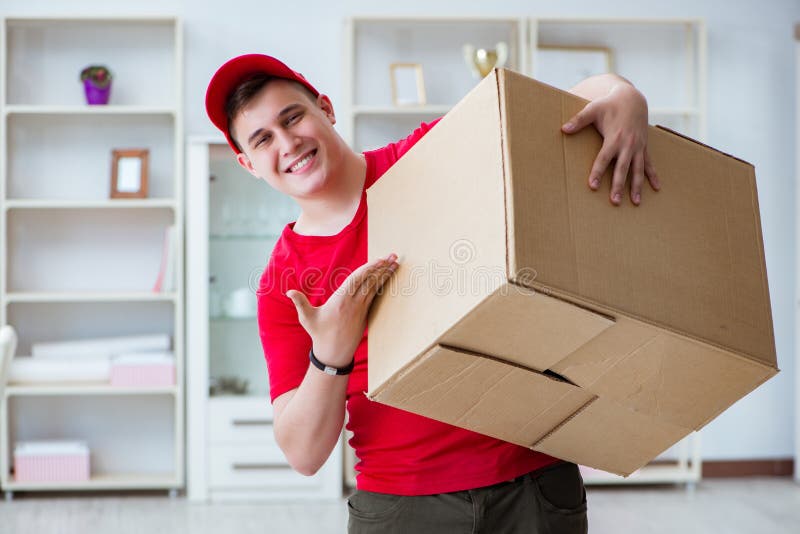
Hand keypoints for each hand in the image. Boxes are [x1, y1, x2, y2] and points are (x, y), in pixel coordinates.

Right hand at [285, 254, 398, 367]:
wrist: (333, 353)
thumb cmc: (319, 333)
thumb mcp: (306, 318)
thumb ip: (300, 302)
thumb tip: (289, 291)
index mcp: (340, 300)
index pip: (357, 280)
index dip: (368, 269)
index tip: (379, 260)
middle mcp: (353, 303)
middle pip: (370, 281)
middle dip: (382, 268)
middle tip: (394, 256)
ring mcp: (361, 309)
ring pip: (375, 288)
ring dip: (385, 275)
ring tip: (395, 264)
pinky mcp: (365, 315)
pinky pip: (375, 297)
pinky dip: (382, 287)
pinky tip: (387, 279)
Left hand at [562, 84, 659, 205]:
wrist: (632, 97)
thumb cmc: (609, 104)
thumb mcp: (593, 109)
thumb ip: (578, 120)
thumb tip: (563, 129)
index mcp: (614, 138)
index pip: (603, 159)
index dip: (597, 172)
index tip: (592, 186)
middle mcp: (628, 144)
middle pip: (622, 168)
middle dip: (618, 185)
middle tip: (614, 201)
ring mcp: (638, 147)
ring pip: (638, 170)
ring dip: (636, 186)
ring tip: (635, 202)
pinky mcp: (644, 146)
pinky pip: (649, 163)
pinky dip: (652, 176)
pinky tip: (656, 188)